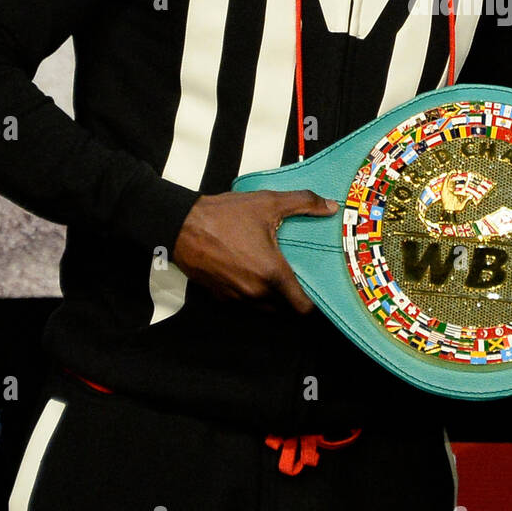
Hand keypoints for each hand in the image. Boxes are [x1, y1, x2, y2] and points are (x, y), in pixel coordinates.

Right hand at [171, 189, 339, 312]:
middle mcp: (255, 291)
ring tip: (273, 271)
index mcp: (271, 273)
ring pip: (263, 306)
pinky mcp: (220, 296)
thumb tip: (329, 206)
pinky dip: (250, 291)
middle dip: (291, 295)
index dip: (313, 302)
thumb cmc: (223, 216)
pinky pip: (243, 301)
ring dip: (271, 295)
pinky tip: (250, 269)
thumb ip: (304, 203)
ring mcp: (236, 297)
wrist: (181, 225)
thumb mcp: (268, 203)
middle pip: (284, 307)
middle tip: (296, 275)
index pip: (301, 307)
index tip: (317, 290)